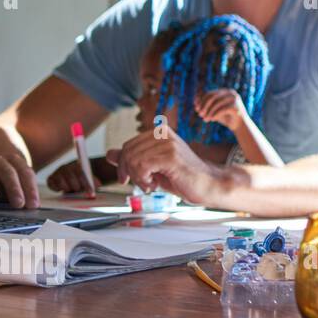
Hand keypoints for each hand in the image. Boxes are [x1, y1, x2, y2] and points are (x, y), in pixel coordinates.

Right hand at [0, 154, 38, 207]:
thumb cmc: (3, 176)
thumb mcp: (15, 180)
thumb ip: (23, 192)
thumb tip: (32, 208)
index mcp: (16, 162)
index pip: (26, 174)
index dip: (31, 190)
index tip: (34, 205)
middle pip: (9, 172)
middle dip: (14, 188)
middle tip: (19, 204)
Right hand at [47, 158, 102, 195]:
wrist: (72, 177)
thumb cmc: (82, 180)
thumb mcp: (90, 180)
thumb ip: (94, 182)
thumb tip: (98, 185)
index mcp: (77, 165)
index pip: (82, 174)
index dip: (86, 185)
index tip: (90, 193)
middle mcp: (65, 167)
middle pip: (70, 178)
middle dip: (76, 187)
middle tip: (78, 191)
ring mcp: (57, 172)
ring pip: (61, 182)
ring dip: (67, 188)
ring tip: (70, 189)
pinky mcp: (50, 179)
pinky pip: (51, 185)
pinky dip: (56, 189)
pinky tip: (61, 190)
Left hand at [106, 129, 223, 203]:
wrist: (207, 185)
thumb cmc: (183, 177)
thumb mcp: (153, 167)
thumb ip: (132, 159)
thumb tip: (110, 154)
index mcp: (160, 132)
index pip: (128, 145)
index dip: (123, 165)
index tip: (129, 179)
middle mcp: (164, 133)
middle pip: (128, 151)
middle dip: (129, 172)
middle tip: (141, 184)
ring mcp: (168, 144)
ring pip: (133, 159)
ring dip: (138, 178)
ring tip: (150, 185)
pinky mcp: (171, 156)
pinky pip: (142, 166)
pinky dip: (143, 180)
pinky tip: (154, 184)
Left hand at [194, 88, 247, 131]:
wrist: (239, 126)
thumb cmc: (225, 117)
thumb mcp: (214, 110)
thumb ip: (206, 105)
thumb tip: (195, 101)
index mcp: (225, 92)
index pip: (210, 93)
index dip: (201, 101)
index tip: (196, 109)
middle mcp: (230, 93)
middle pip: (212, 97)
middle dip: (204, 106)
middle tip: (200, 114)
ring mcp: (234, 99)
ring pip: (216, 104)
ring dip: (208, 112)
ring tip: (205, 120)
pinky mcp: (236, 106)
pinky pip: (222, 110)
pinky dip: (215, 115)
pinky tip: (212, 120)